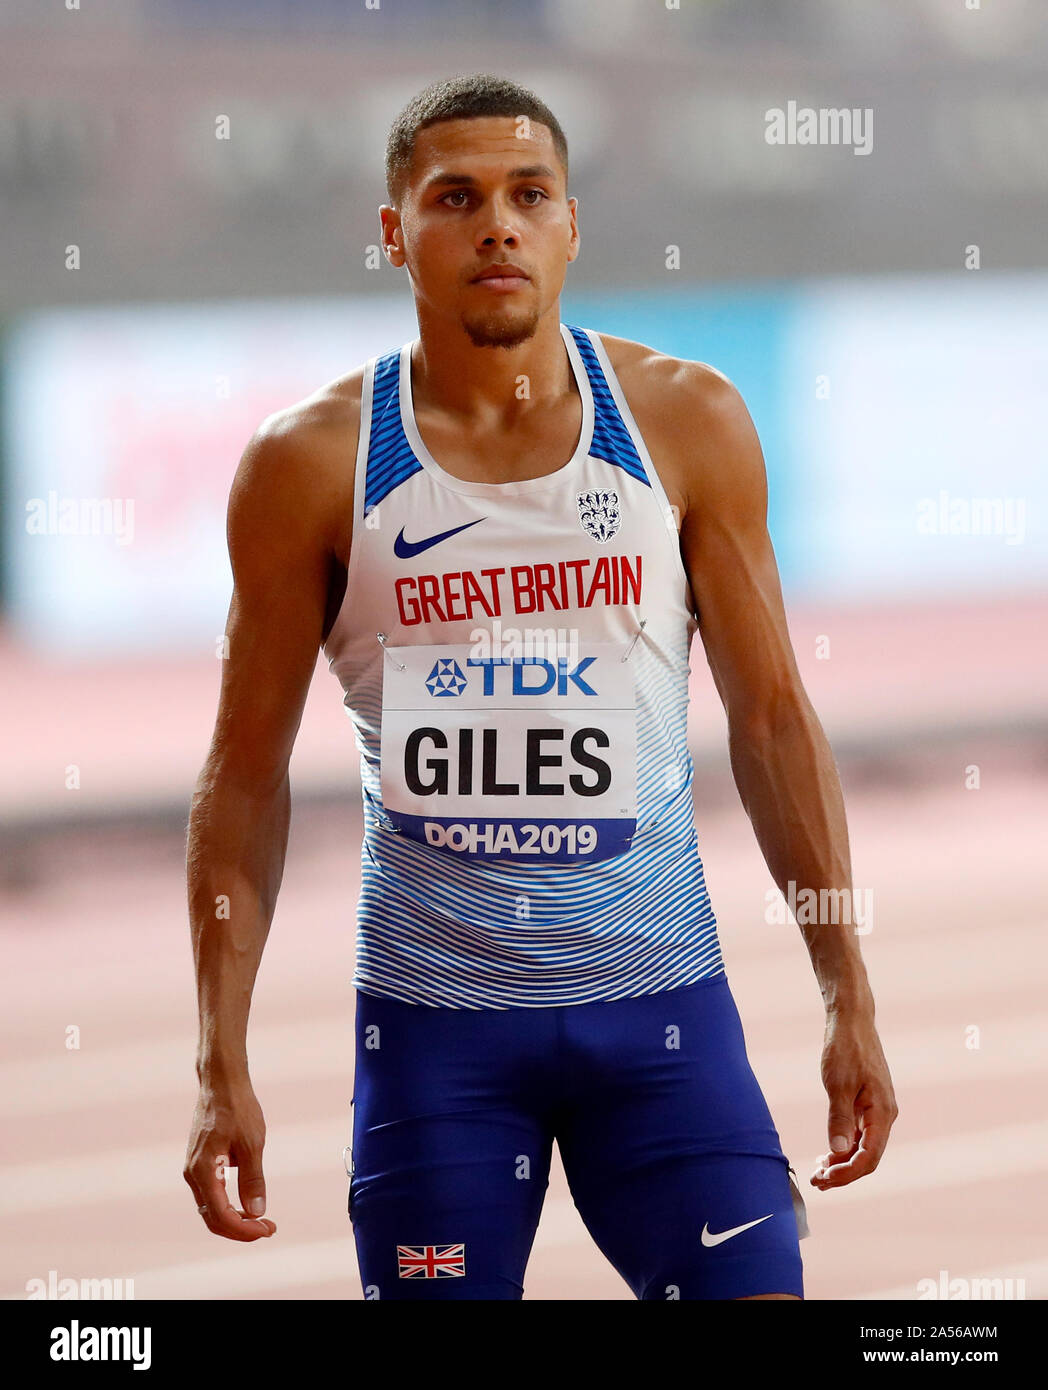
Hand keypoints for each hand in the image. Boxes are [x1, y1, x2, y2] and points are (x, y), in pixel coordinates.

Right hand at [183, 1081, 275, 1239]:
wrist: (221, 1082)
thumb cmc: (238, 1108)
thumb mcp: (252, 1144)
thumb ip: (252, 1179)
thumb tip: (257, 1212)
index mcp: (202, 1171)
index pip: (222, 1215)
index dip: (245, 1229)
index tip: (267, 1229)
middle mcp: (192, 1174)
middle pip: (212, 1218)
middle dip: (240, 1229)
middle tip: (267, 1229)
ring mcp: (193, 1168)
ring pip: (210, 1208)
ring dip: (234, 1219)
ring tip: (260, 1220)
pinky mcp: (199, 1162)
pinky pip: (210, 1194)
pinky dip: (228, 1205)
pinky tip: (246, 1203)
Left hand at [811, 1009, 897, 1189]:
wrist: (852, 1021)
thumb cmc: (845, 1049)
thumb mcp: (838, 1084)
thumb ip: (839, 1118)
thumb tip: (839, 1151)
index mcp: (882, 1113)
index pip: (868, 1158)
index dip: (847, 1174)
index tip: (823, 1180)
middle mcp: (885, 1115)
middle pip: (867, 1157)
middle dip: (843, 1173)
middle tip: (816, 1182)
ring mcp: (878, 1110)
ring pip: (863, 1147)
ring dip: (842, 1162)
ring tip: (819, 1171)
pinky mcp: (869, 1104)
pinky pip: (860, 1134)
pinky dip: (845, 1146)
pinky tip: (828, 1153)